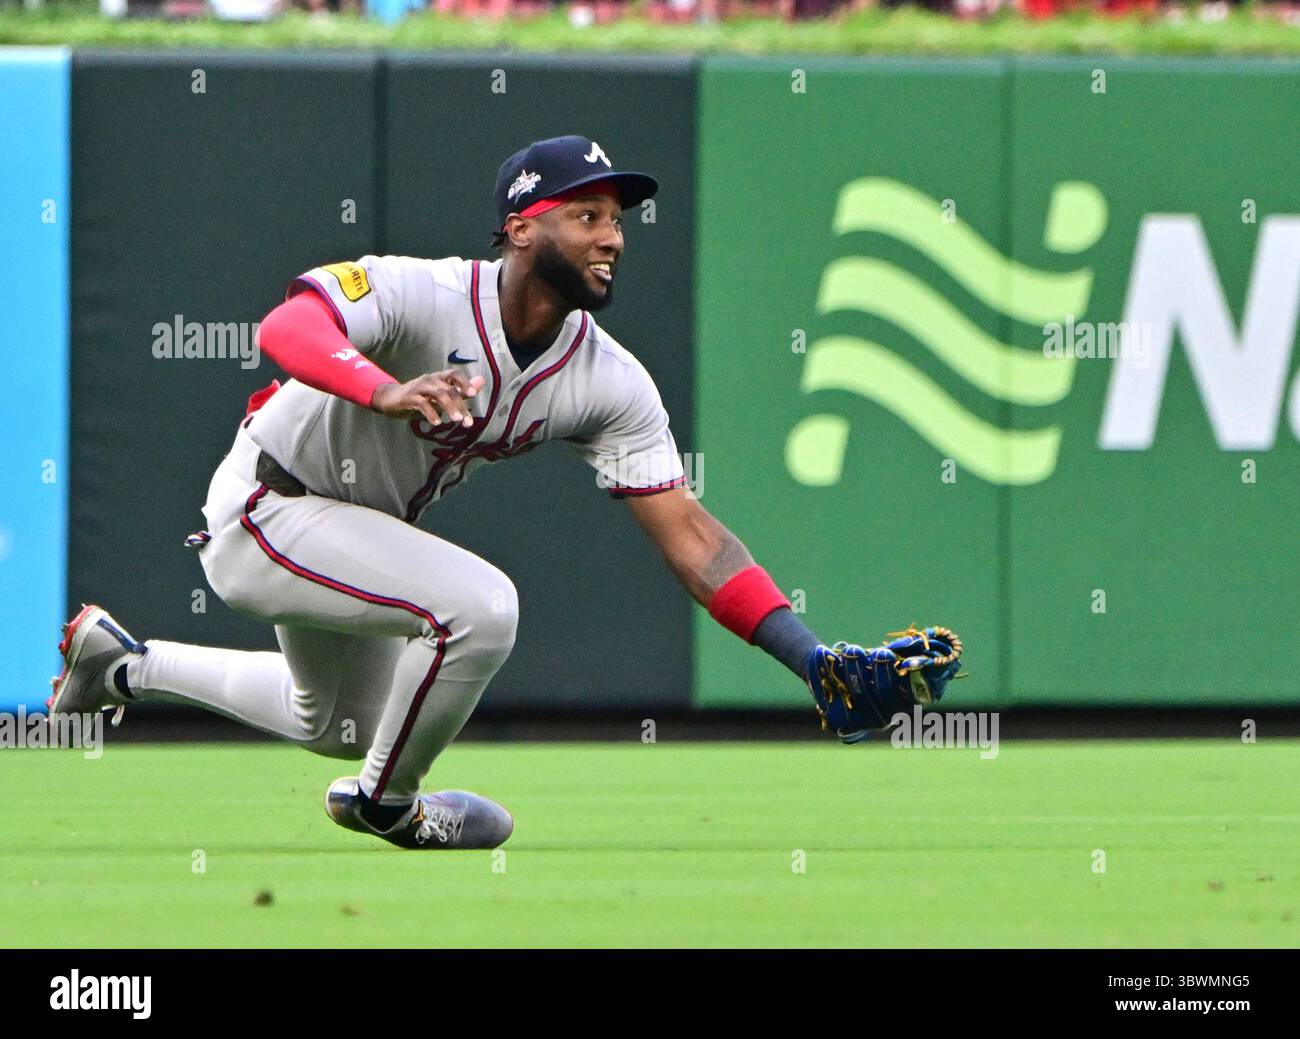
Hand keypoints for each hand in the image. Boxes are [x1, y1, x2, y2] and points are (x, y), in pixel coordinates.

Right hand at [370, 372, 485, 427]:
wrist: (391, 399)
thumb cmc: (421, 397)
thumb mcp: (441, 395)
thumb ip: (461, 390)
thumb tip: (482, 381)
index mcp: (439, 378)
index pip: (454, 374)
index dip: (464, 382)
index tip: (473, 394)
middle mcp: (430, 380)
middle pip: (449, 390)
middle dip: (460, 405)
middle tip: (468, 422)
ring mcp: (419, 388)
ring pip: (438, 394)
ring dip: (449, 407)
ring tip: (456, 420)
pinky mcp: (409, 398)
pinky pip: (422, 404)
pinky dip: (431, 413)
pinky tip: (436, 423)